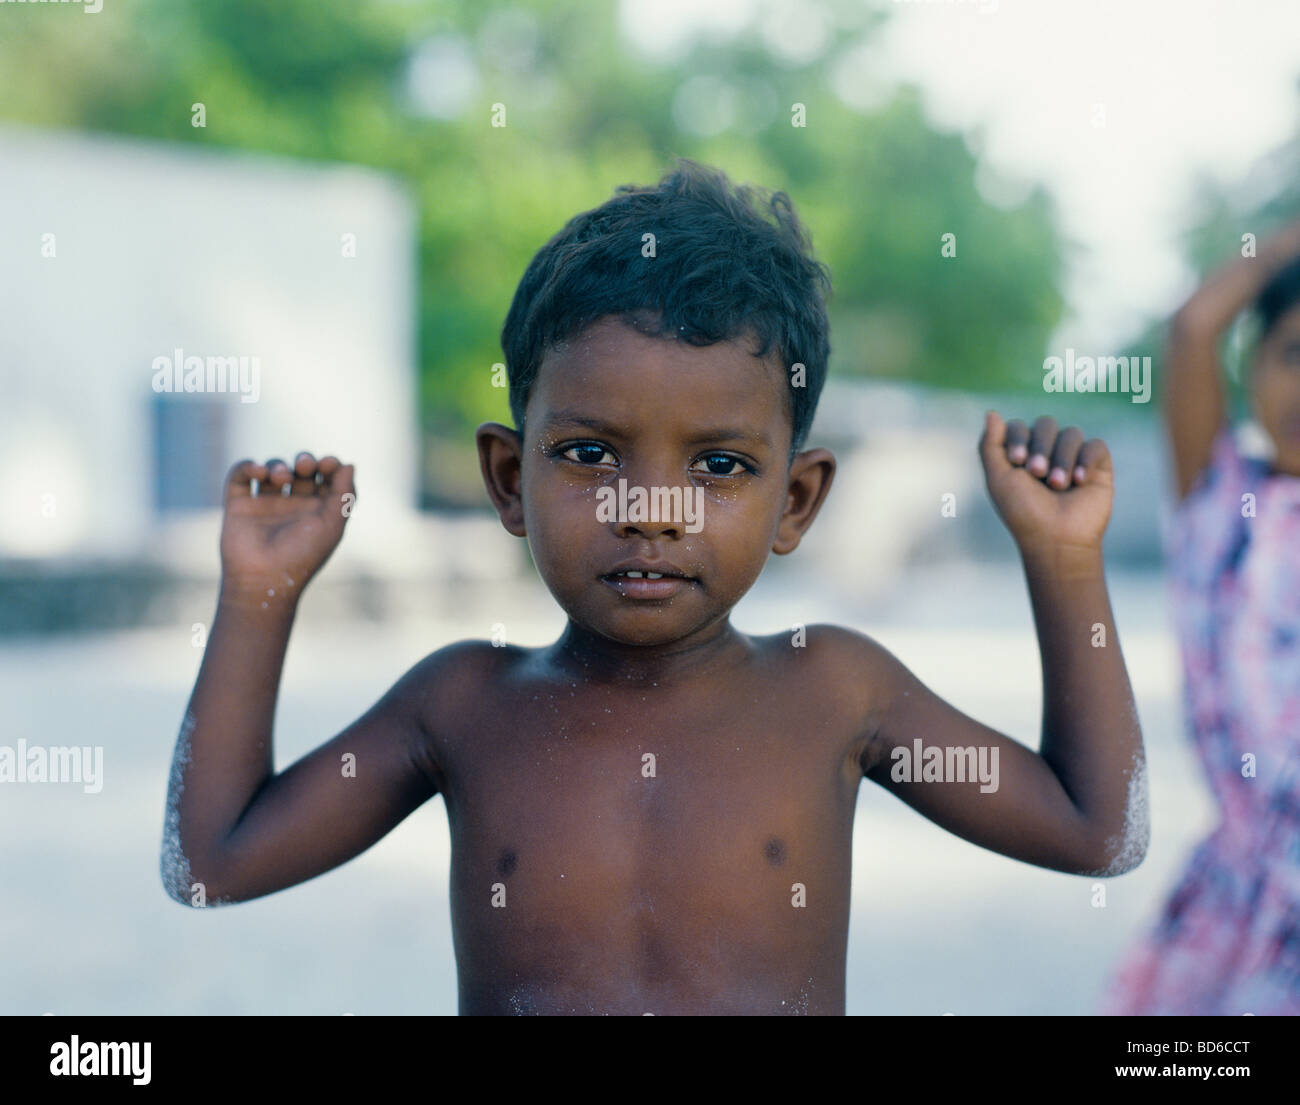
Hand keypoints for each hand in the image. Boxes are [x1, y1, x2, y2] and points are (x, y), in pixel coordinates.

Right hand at [219, 452, 355, 599]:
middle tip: (304, 467)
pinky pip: (240, 475)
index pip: (326, 478)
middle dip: (305, 461)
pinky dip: (248, 466)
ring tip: (281, 479)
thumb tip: (350, 464)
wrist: (263, 578)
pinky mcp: (239, 504)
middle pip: (301, 470)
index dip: (329, 465)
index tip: (327, 464)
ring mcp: (265, 504)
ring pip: (273, 470)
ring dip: (278, 466)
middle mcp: (293, 506)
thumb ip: (345, 494)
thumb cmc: (302, 554)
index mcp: (318, 511)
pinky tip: (258, 472)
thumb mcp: (332, 525)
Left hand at [978, 412, 1112, 563]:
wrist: (1056, 540)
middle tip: (1037, 473)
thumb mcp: (998, 479)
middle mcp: (1048, 452)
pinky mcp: (1098, 466)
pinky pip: (1095, 445)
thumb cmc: (1023, 512)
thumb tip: (991, 412)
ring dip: (1062, 459)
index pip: (1019, 427)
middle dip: (1040, 447)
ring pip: (1071, 433)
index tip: (1017, 462)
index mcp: (1022, 453)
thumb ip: (990, 445)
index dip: (1018, 439)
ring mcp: (1073, 457)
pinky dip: (1086, 460)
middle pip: (1046, 424)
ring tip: (1059, 485)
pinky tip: (1080, 481)